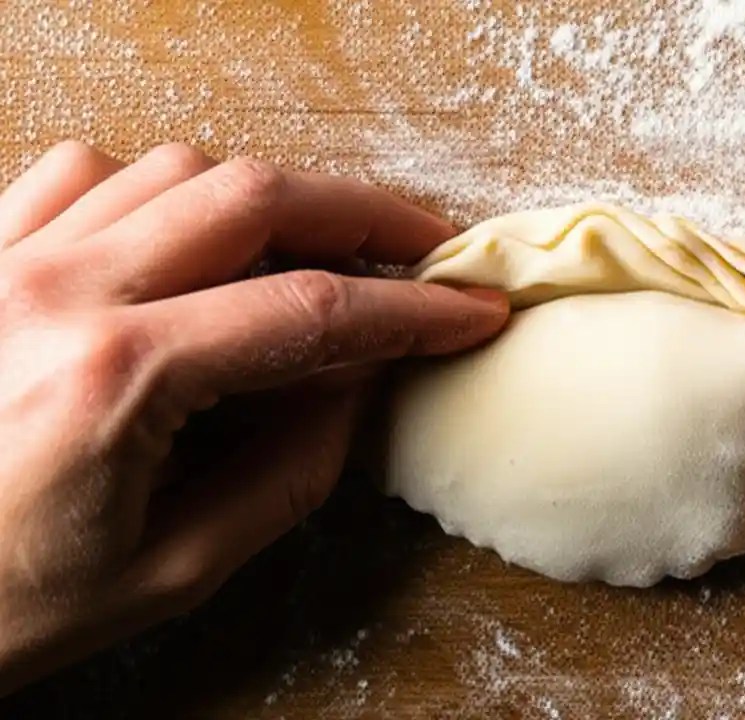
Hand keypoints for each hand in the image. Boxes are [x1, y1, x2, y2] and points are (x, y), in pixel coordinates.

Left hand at [0, 143, 507, 692]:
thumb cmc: (5, 609)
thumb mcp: (175, 570)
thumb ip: (291, 469)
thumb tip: (362, 378)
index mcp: (115, 381)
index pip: (311, 311)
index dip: (413, 309)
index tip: (473, 311)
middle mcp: (57, 293)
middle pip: (252, 198)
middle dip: (363, 213)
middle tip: (423, 245)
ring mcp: (4, 262)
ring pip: (174, 167)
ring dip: (268, 200)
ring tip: (315, 250)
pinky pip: (82, 171)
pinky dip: (162, 188)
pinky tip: (189, 239)